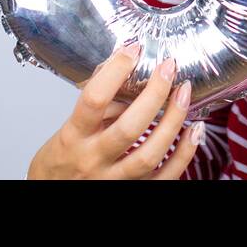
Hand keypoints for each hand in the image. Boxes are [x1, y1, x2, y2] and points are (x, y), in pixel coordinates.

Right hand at [26, 43, 203, 178]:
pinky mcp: (132, 191)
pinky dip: (184, 154)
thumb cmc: (61, 163)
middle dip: (154, 94)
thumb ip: (97, 106)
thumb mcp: (67, 129)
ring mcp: (113, 180)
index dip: (116, 71)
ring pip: (149, 155)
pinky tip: (194, 130)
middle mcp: (93, 160)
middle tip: (169, 68)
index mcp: (73, 138)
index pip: (94, 100)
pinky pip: (165, 178)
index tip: (133, 50)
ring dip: (173, 121)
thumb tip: (125, 75)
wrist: (52, 195)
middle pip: (128, 128)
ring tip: (184, 93)